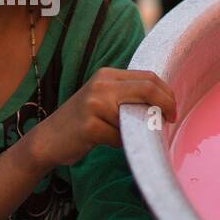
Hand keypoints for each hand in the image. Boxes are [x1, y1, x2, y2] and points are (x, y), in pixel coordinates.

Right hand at [30, 68, 175, 167]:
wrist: (47, 140)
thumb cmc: (81, 123)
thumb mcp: (103, 100)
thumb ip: (127, 96)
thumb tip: (164, 104)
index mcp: (106, 75)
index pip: (148, 76)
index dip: (166, 93)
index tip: (172, 109)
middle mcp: (101, 84)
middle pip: (147, 88)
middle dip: (166, 104)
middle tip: (170, 120)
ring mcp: (94, 104)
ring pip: (135, 117)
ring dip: (135, 131)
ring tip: (118, 135)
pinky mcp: (90, 125)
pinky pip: (120, 137)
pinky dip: (120, 144)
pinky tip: (105, 142)